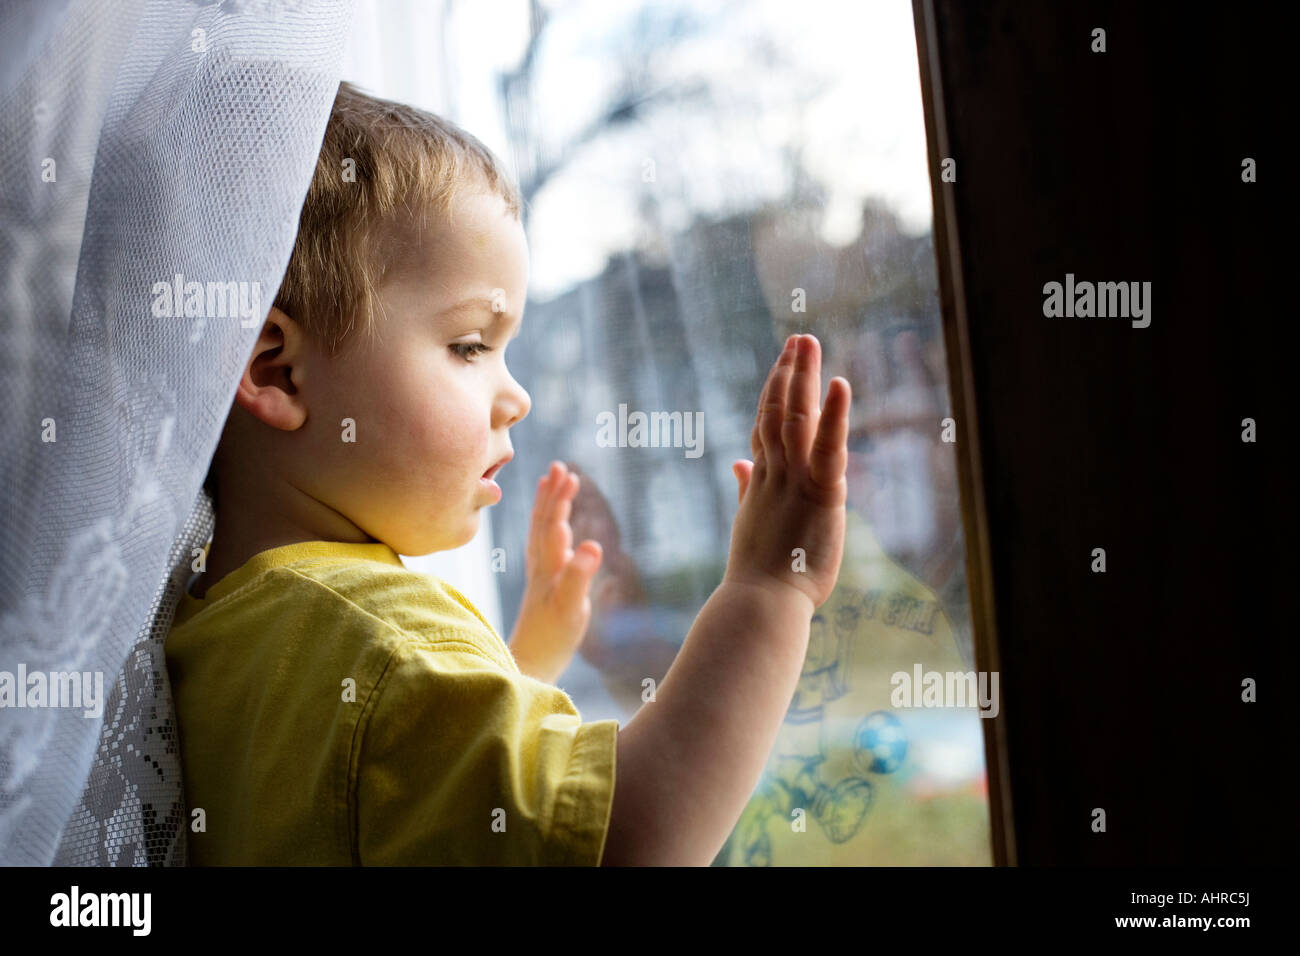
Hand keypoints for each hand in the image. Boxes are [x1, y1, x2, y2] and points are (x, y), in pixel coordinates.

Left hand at [507, 461, 603, 682]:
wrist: (529, 665)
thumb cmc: (553, 640)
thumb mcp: (572, 609)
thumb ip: (580, 576)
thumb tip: (592, 542)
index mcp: (549, 567)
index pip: (554, 525)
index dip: (560, 500)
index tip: (568, 474)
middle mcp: (541, 567)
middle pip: (544, 523)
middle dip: (552, 494)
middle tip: (560, 466)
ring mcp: (540, 576)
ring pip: (540, 533)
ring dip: (546, 506)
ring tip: (549, 483)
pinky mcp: (542, 587)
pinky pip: (542, 548)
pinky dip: (546, 528)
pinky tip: (553, 527)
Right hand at [724, 334, 849, 609]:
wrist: (760, 604)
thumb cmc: (759, 576)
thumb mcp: (751, 522)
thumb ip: (746, 488)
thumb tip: (738, 463)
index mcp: (762, 482)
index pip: (765, 428)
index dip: (772, 394)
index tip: (780, 366)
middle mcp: (775, 474)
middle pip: (778, 412)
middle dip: (788, 373)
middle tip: (799, 339)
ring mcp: (794, 481)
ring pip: (795, 419)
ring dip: (802, 377)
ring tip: (807, 342)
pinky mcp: (820, 494)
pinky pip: (828, 447)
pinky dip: (834, 415)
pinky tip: (839, 383)